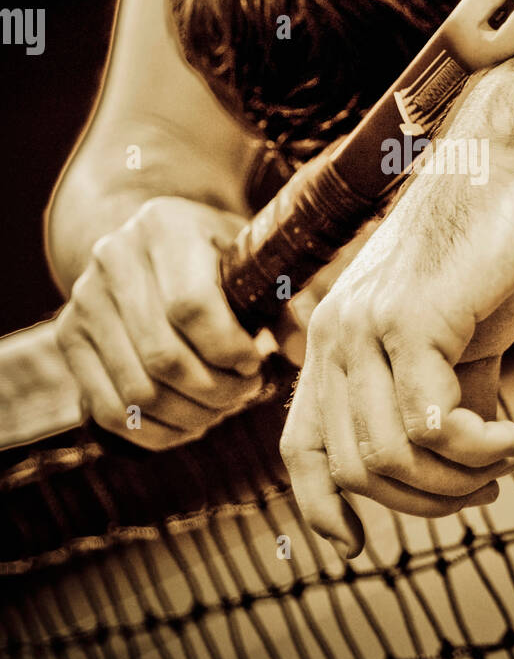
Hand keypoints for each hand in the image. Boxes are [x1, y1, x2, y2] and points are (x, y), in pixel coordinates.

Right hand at [55, 196, 264, 447]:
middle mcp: (113, 258)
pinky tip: (188, 423)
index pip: (191, 307)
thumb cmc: (213, 254)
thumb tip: (300, 354)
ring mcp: (84, 299)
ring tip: (220, 409)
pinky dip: (155, 431)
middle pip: (164, 357)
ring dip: (189, 416)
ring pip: (137, 391)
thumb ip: (281, 303)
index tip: (255, 364)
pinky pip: (109, 410)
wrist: (148, 240)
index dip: (229, 350)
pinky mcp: (68, 337)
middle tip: (244, 394)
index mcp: (164, 227)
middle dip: (215, 391)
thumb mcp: (249, 260)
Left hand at [279, 138, 513, 556]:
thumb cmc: (480, 252)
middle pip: (355, 469)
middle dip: (426, 502)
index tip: (354, 546)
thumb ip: (445, 401)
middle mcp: (333, 339)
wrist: (503, 167)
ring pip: (390, 457)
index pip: (299, 445)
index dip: (319, 506)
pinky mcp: (412, 320)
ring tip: (507, 459)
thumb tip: (461, 474)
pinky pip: (430, 425)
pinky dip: (477, 453)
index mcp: (332, 344)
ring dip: (458, 482)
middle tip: (487, 487)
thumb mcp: (455, 342)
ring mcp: (366, 329)